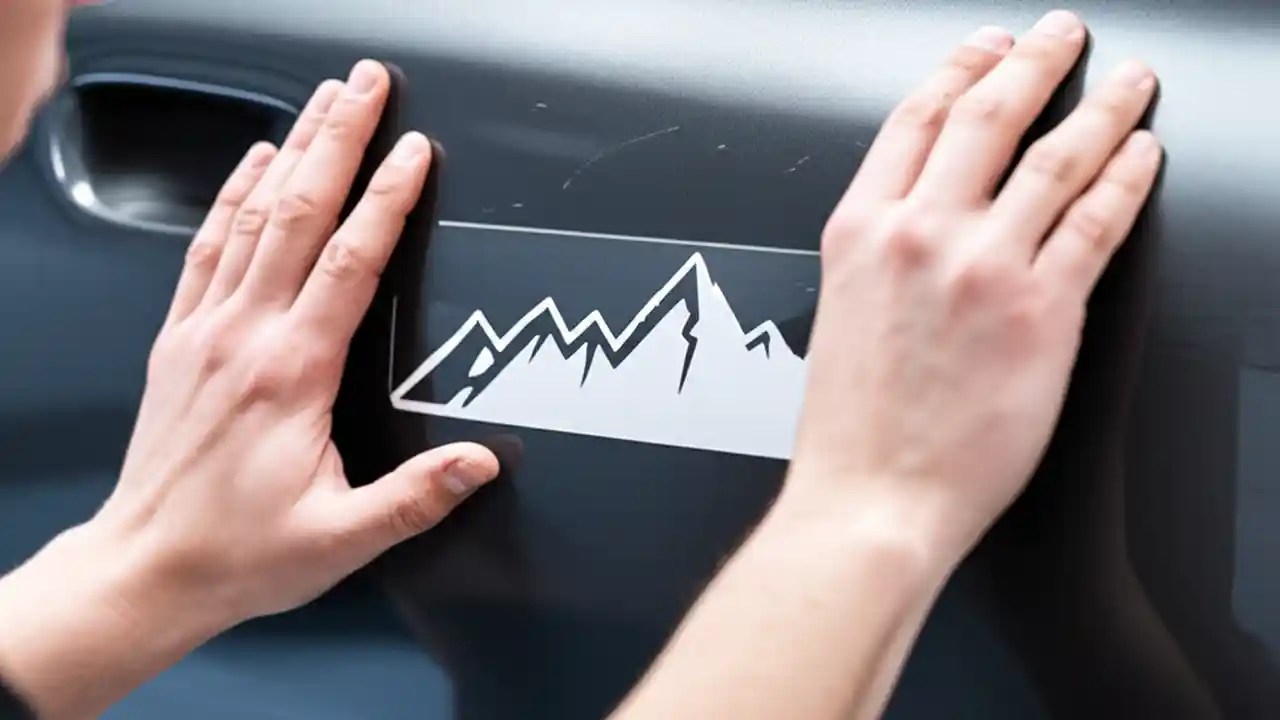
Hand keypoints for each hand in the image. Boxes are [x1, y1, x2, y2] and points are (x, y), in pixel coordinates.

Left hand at [0, 61, 497, 718]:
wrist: (147, 568)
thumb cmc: (240, 553)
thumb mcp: (342, 538)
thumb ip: (416, 496)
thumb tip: (480, 462)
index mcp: (291, 373)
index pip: (349, 262)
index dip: (386, 198)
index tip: (414, 151)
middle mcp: (243, 336)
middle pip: (296, 212)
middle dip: (336, 139)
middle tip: (367, 86)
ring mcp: (204, 330)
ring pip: (251, 216)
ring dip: (289, 150)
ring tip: (322, 103)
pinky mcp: (181, 339)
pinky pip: (207, 246)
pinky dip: (232, 196)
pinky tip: (252, 164)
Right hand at [788, 10, 1161, 559]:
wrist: (872, 500)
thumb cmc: (853, 428)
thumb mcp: (842, 312)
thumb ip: (885, 251)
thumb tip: (934, 216)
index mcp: (860, 231)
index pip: (916, 120)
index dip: (960, 69)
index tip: (987, 49)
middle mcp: (920, 234)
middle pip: (990, 115)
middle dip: (1036, 61)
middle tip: (1064, 36)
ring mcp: (984, 266)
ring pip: (1057, 158)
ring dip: (1103, 108)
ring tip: (1130, 84)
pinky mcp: (1044, 309)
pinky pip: (1098, 222)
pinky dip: (1128, 178)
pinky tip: (1141, 157)